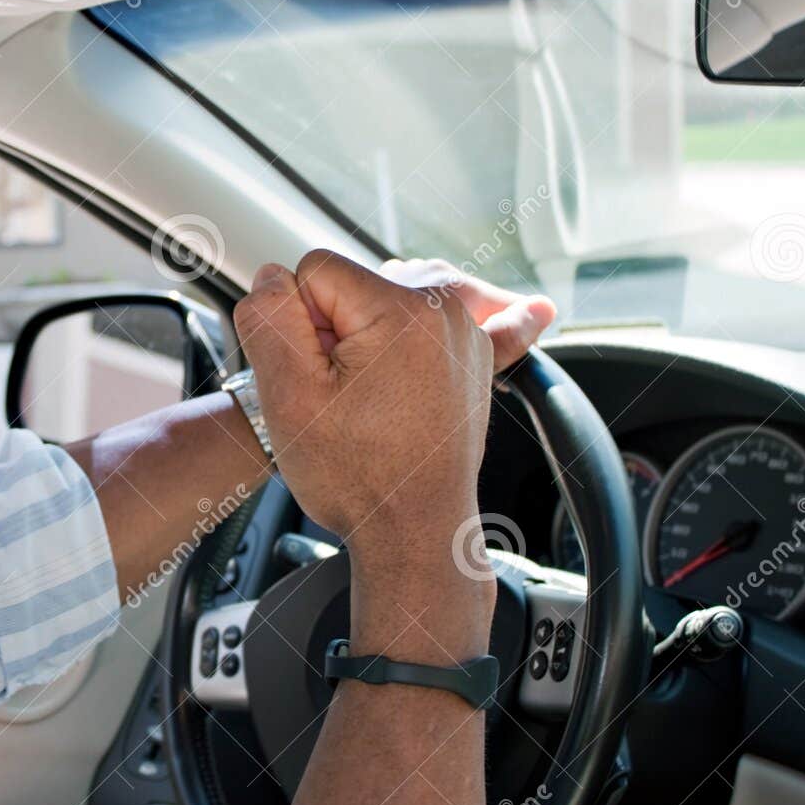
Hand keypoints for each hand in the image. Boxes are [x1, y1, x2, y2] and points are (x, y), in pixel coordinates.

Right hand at [235, 251, 543, 656]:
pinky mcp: (475, 360)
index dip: (295, 323)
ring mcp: (466, 334)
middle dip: (330, 329)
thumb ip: (268, 317)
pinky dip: (497, 313)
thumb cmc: (358, 476)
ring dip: (369, 329)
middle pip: (352, 284)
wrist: (413, 531)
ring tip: (365, 388)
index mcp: (398, 309)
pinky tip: (535, 310)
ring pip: (390, 295)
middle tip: (338, 394)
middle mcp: (442, 311)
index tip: (312, 375)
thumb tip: (275, 276)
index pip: (312, 273)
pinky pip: (480, 315)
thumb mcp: (288, 395)